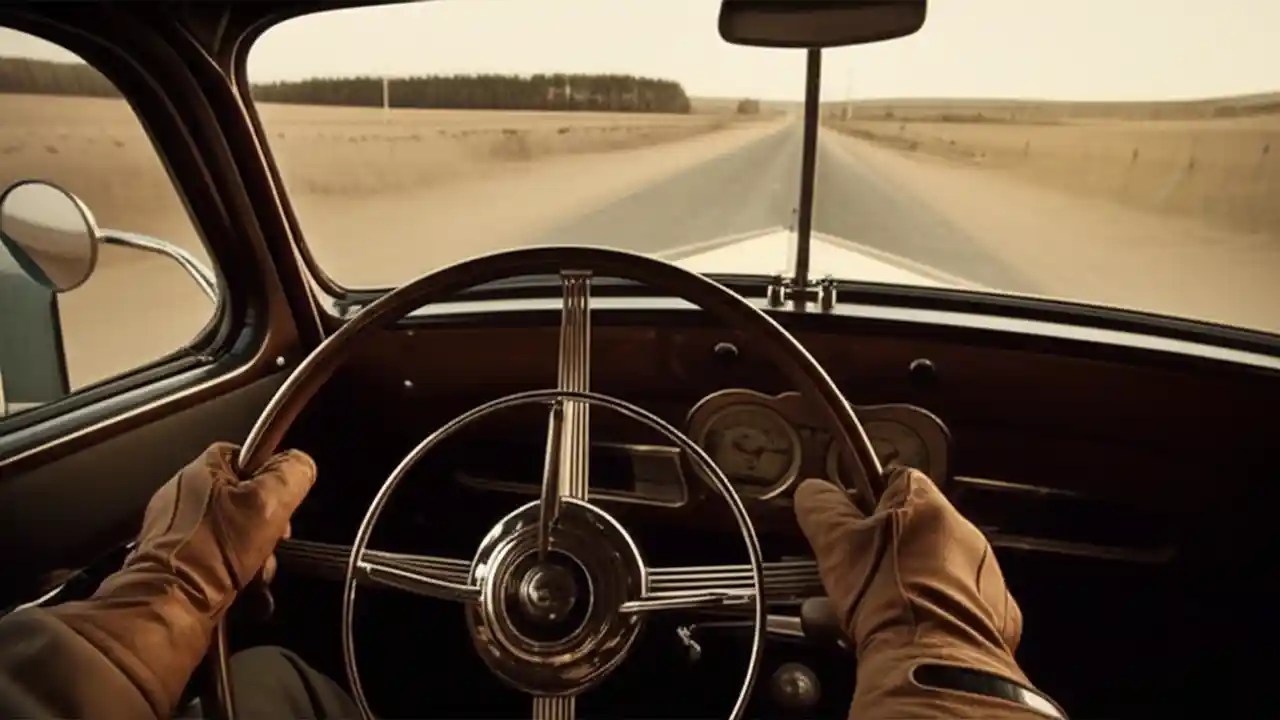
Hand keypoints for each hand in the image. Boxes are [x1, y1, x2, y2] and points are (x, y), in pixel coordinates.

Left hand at [46, 443, 314, 716]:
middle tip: (273, 540)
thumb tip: (301, 464)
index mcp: (201, 470)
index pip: (247, 455)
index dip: (271, 476)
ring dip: (255, 552)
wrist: (171, 604)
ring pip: (234, 531)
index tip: (281, 499)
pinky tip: (242, 585)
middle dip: (266, 523)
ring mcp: (175, 529)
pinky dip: (235, 570)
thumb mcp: (268, 502)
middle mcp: (183, 495)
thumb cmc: (214, 551)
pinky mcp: (174, 560)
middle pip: (244, 497)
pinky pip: (217, 557)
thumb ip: (292, 474)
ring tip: (257, 571)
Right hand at [794, 467, 1049, 718]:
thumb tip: (813, 491)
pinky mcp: (995, 614)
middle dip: (880, 552)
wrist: (935, 663)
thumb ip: (821, 508)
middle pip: (912, 529)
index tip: (848, 520)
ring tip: (868, 618)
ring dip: (902, 586)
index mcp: (925, 504)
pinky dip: (933, 616)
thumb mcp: (836, 544)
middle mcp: (962, 531)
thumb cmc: (887, 599)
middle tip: (853, 577)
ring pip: (931, 571)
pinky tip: (905, 634)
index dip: (866, 497)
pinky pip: (956, 607)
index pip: (895, 478)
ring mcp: (983, 574)